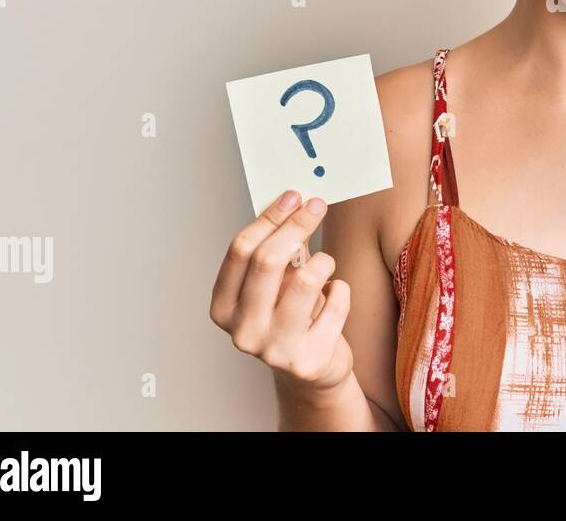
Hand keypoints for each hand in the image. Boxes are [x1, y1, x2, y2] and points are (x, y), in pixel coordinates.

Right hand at [209, 190, 353, 392]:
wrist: (313, 368)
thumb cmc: (293, 316)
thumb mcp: (277, 283)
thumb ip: (278, 249)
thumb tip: (292, 201)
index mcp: (224, 307)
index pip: (241, 250)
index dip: (269, 218)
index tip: (292, 197)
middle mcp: (242, 331)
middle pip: (268, 260)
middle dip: (297, 225)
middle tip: (317, 206)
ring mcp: (274, 349)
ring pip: (305, 279)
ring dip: (323, 261)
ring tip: (325, 265)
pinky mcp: (309, 359)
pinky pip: (336, 301)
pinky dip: (341, 289)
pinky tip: (334, 296)